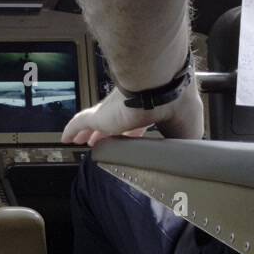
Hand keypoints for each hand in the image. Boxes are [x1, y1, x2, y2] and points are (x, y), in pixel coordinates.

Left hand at [61, 83, 202, 145]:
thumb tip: (187, 163)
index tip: (133, 140)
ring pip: (97, 122)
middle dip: (108, 133)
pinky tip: (65, 138)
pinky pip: (80, 122)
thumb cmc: (179, 106)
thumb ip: (181, 148)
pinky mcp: (100, 114)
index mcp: (153, 108)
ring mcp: (113, 109)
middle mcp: (130, 106)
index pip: (141, 123)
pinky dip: (71, 130)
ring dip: (90, 133)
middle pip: (116, 122)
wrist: (163, 90)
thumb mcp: (188, 135)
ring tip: (84, 142)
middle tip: (101, 143)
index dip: (135, 134)